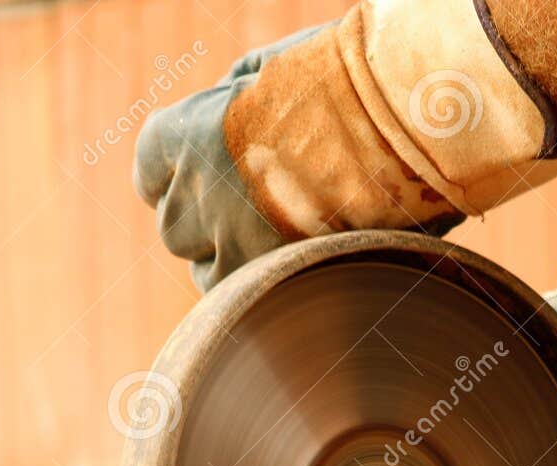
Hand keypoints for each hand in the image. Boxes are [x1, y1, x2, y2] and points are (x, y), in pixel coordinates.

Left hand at [135, 3, 556, 289]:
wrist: (405, 125)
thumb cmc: (351, 82)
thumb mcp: (273, 69)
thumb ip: (237, 98)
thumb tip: (234, 108)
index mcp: (186, 134)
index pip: (151, 169)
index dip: (175, 176)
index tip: (199, 179)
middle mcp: (200, 196)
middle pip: (176, 228)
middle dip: (205, 222)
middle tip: (248, 213)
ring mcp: (238, 246)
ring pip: (210, 275)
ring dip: (233, 264)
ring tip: (276, 248)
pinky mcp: (281, 283)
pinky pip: (251, 304)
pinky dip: (266, 292)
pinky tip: (295, 273)